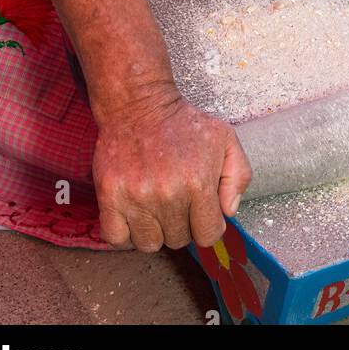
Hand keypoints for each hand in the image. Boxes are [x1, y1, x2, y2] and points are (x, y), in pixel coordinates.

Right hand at [92, 94, 252, 251]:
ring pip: (149, 244)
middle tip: (176, 200)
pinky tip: (134, 214)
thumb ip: (239, 176)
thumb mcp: (225, 138)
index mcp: (198, 182)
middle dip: (181, 224)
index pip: (208, 235)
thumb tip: (228, 212)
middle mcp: (167, 194)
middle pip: (178, 240)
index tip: (200, 212)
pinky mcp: (109, 196)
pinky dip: (125, 233)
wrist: (139, 105)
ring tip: (154, 206)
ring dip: (154, 231)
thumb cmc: (183, 123)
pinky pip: (117, 239)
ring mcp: (136, 197)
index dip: (207, 226)